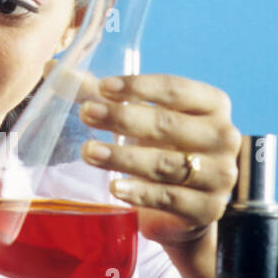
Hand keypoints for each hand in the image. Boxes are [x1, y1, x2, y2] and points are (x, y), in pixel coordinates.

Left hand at [77, 74, 240, 248]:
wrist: (184, 207)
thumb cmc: (160, 148)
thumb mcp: (139, 119)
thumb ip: (101, 95)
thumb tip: (54, 68)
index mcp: (212, 105)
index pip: (176, 89)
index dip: (139, 86)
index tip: (103, 87)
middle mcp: (223, 137)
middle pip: (168, 125)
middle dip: (123, 119)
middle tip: (87, 114)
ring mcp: (219, 175)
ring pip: (166, 164)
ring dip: (124, 157)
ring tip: (89, 152)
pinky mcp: (207, 208)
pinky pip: (169, 198)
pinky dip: (140, 192)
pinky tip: (114, 187)